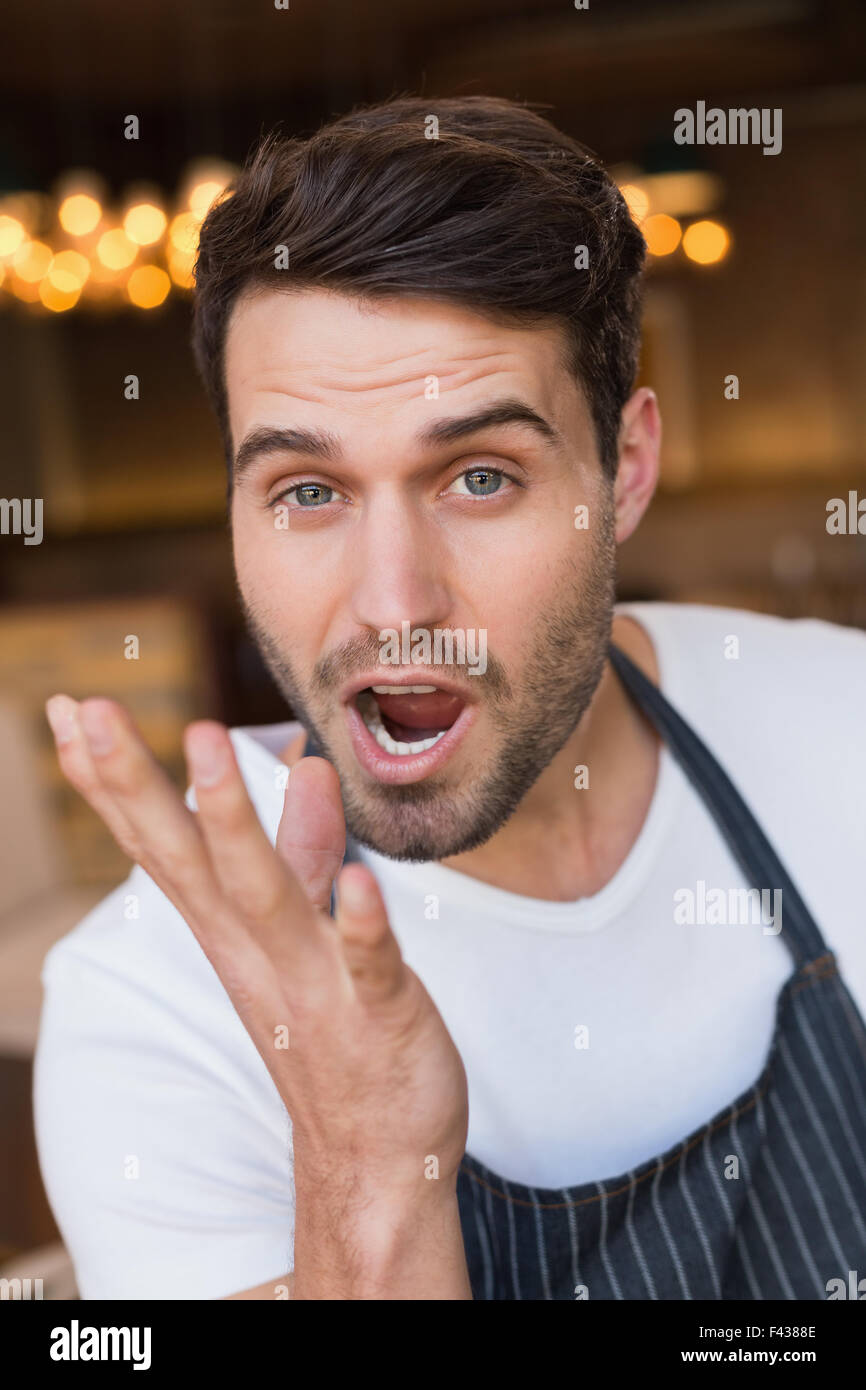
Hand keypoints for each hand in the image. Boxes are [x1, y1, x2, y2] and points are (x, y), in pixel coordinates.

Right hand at [45, 695, 470, 1296]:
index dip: (114, 777)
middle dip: (136, 782)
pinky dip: (361, 927)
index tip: (70, 707)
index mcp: (230, 927)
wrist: (371, 1164)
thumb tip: (308, 767)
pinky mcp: (378, 1015)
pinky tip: (366, 884)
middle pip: (185, 857)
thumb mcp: (310, 928)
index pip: (161, 841)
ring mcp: (312, 982)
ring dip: (233, 822)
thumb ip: (307, 847)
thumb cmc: (333, 1034)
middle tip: (90, 708)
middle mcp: (254, 949)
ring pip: (263, 895)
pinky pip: (368, 966)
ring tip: (205, 746)